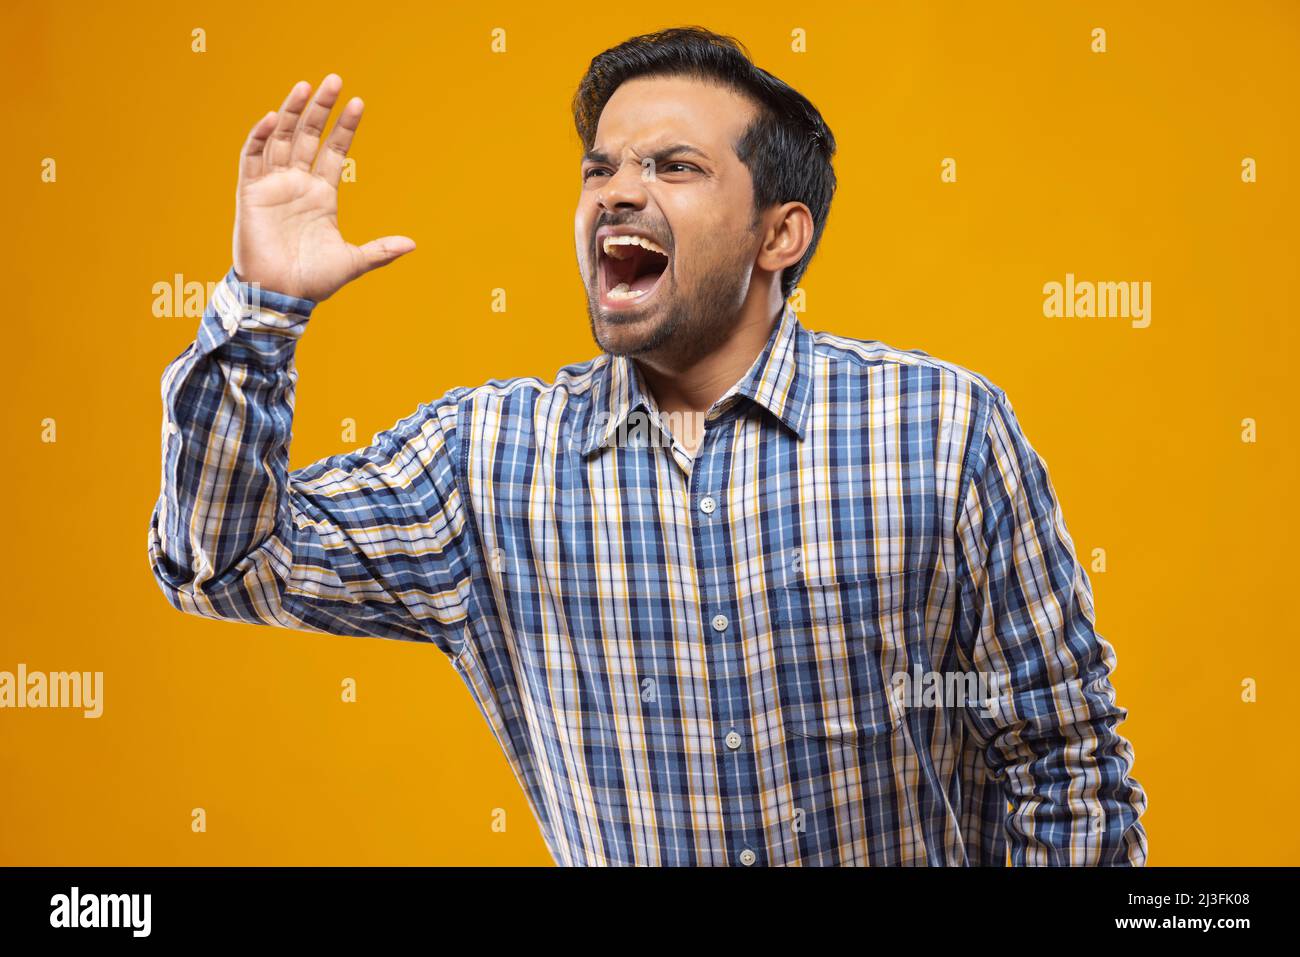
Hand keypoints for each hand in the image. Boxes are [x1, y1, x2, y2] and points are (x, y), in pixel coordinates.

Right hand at [232, 75, 414, 301]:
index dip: (345, 127)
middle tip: (334, 79)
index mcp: (322, 195)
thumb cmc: (313, 281)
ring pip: (281, 139)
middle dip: (321, 109)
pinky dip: (260, 137)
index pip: (335, 151)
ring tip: (306, 86)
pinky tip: (273, 118)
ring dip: (292, 112)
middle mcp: (297, 184)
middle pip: (309, 136)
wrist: (281, 295)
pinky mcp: (250, 192)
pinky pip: (252, 157)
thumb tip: (413, 244)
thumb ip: (380, 251)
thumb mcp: (352, 261)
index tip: (359, 103)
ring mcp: (273, 185)